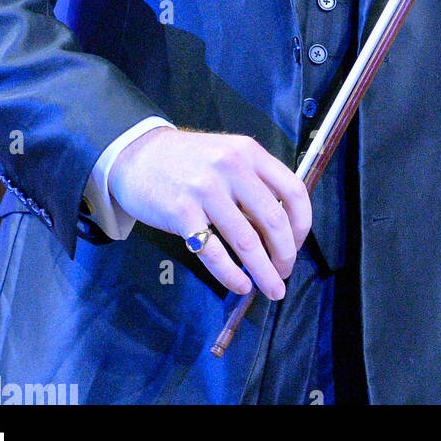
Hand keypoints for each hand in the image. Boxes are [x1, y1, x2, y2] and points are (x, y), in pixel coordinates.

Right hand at [109, 127, 310, 299]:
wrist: (138, 154)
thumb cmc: (188, 162)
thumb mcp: (228, 157)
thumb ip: (253, 185)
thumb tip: (279, 232)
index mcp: (250, 152)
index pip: (293, 190)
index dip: (302, 224)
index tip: (299, 244)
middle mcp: (232, 166)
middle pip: (273, 220)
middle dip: (285, 254)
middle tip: (285, 273)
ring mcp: (206, 188)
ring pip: (246, 241)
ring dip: (264, 271)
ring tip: (271, 288)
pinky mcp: (181, 211)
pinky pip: (213, 251)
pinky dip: (230, 275)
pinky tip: (239, 285)